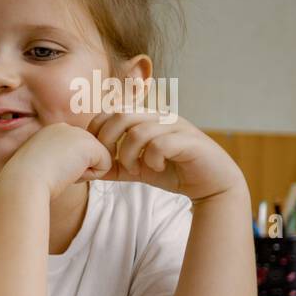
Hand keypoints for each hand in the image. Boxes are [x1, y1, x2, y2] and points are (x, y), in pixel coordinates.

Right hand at [0, 122, 113, 198]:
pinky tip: (70, 173)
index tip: (44, 170)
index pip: (73, 153)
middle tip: (52, 172)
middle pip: (86, 156)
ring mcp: (78, 133)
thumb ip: (57, 160)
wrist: (23, 181)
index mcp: (51, 132)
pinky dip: (90, 176)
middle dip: (75, 169)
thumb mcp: (40, 164)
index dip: (64, 168)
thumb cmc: (26, 181)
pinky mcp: (90, 144)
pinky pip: (105, 166)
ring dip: (82, 173)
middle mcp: (65, 127)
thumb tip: (71, 168)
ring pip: (96, 160)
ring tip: (60, 172)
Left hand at [87, 109, 245, 201]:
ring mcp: (176, 126)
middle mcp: (161, 117)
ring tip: (135, 169)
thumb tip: (85, 171)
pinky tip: (155, 168)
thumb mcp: (136, 169)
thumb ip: (114, 166)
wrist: (210, 184)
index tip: (99, 154)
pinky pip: (160, 144)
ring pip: (139, 131)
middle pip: (122, 115)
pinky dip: (151, 159)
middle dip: (108, 140)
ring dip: (129, 154)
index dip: (98, 131)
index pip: (112, 111)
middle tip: (113, 161)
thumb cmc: (172, 172)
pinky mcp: (190, 141)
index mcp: (146, 118)